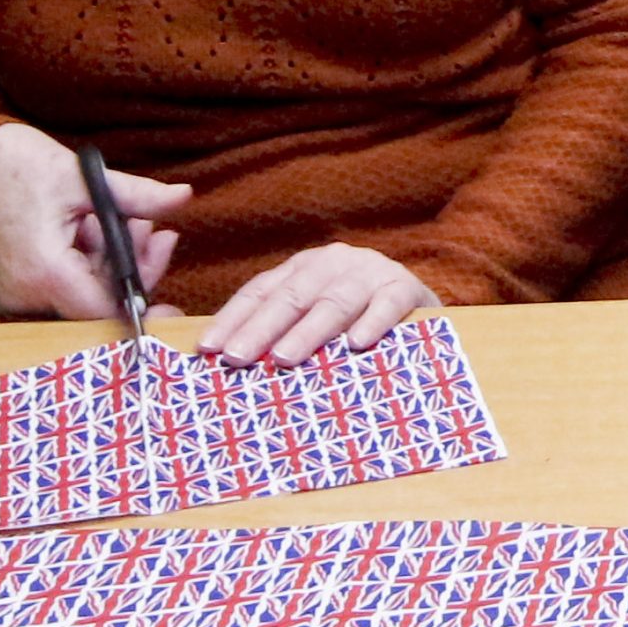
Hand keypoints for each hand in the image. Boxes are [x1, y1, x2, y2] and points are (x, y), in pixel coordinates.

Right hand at [0, 122, 189, 322]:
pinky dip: (83, 260)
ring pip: (80, 291)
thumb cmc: (12, 166)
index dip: (141, 297)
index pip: (105, 310)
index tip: (170, 290)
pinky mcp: (12, 284)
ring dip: (109, 259)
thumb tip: (183, 196)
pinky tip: (93, 227)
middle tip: (152, 230)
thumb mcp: (83, 178)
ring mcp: (15, 292)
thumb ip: (136, 197)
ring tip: (125, 217)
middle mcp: (26, 293)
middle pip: (97, 301)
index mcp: (45, 272)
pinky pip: (59, 284)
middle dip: (131, 266)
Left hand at [201, 243, 436, 367]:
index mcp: (303, 268)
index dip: (233, 318)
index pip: (260, 291)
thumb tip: (227, 363)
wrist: (419, 305)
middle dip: (261, 328)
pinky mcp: (404, 287)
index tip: (208, 350)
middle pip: (291, 295)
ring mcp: (370, 272)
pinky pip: (387, 304)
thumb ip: (279, 332)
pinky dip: (372, 322)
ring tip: (284, 358)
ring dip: (307, 331)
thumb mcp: (313, 318)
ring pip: (334, 300)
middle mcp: (332, 263)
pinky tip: (355, 344)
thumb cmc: (355, 322)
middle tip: (237, 358)